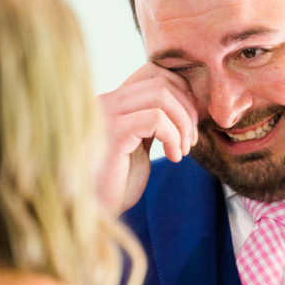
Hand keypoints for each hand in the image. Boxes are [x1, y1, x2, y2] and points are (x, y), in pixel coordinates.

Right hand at [97, 63, 197, 213]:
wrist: (94, 212)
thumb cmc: (116, 183)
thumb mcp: (138, 146)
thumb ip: (152, 123)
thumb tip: (184, 107)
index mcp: (114, 101)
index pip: (154, 72)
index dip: (182, 93)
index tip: (189, 124)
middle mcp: (108, 101)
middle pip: (162, 80)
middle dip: (187, 109)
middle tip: (190, 140)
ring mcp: (108, 114)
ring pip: (162, 94)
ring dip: (183, 123)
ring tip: (182, 150)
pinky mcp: (114, 132)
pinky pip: (155, 118)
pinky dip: (173, 136)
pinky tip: (174, 157)